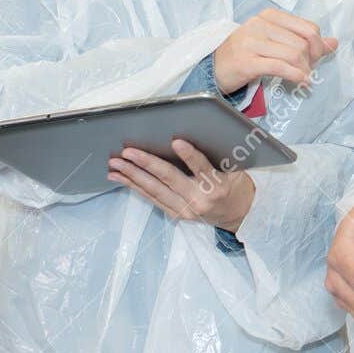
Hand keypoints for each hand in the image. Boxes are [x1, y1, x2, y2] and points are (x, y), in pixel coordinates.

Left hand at [109, 139, 255, 232]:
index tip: (176, 142)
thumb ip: (216, 157)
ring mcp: (186, 210)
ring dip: (133, 177)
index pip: (202, 168)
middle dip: (146, 164)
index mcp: (218, 186)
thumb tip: (189, 137)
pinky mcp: (177, 215)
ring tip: (115, 165)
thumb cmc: (236, 185)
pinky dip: (136, 187)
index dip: (189, 155)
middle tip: (127, 152)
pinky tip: (122, 178)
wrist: (238, 214)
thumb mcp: (235, 169)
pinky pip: (153, 199)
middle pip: (170, 179)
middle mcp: (200, 200)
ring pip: (155, 190)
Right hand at [213, 8, 337, 94]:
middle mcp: (260, 25)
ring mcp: (251, 42)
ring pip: (293, 54)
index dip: (317, 45)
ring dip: (304, 70)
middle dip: (311, 60)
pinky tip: (300, 81)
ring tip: (303, 76)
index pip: (308, 28)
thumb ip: (305, 40)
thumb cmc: (248, 52)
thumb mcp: (276, 41)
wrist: (214, 66)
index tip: (314, 58)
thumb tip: (334, 43)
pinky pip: (279, 67)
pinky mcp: (246, 62)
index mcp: (270, 16)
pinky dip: (295, 75)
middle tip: (307, 70)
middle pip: (302, 43)